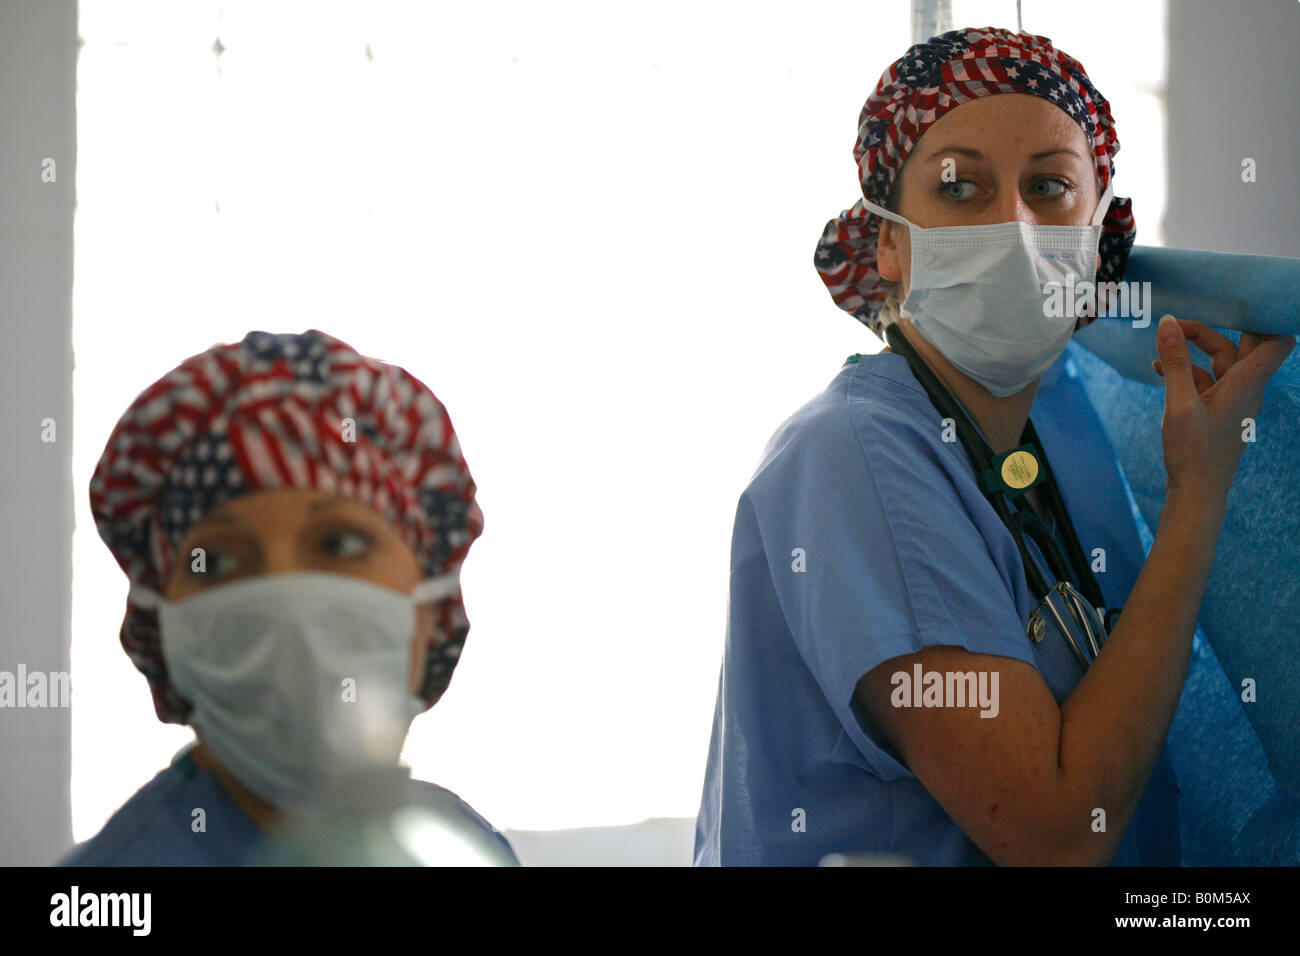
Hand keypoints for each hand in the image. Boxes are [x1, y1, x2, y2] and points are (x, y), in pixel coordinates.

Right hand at [1151, 315, 1294, 501]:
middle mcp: (1247, 389)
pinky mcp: (1219, 412)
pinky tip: (1161, 372)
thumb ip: (1175, 361)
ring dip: (1194, 351)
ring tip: (1163, 347)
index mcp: (1247, 383)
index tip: (1238, 304)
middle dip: (1216, 329)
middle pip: (1244, 346)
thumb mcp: (1179, 403)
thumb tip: (1169, 322)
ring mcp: (1234, 401)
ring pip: (1222, 363)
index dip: (1266, 318)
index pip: (1278, 341)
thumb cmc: (1194, 452)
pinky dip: (1188, 371)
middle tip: (1184, 322)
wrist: (1197, 493)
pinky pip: (1208, 381)